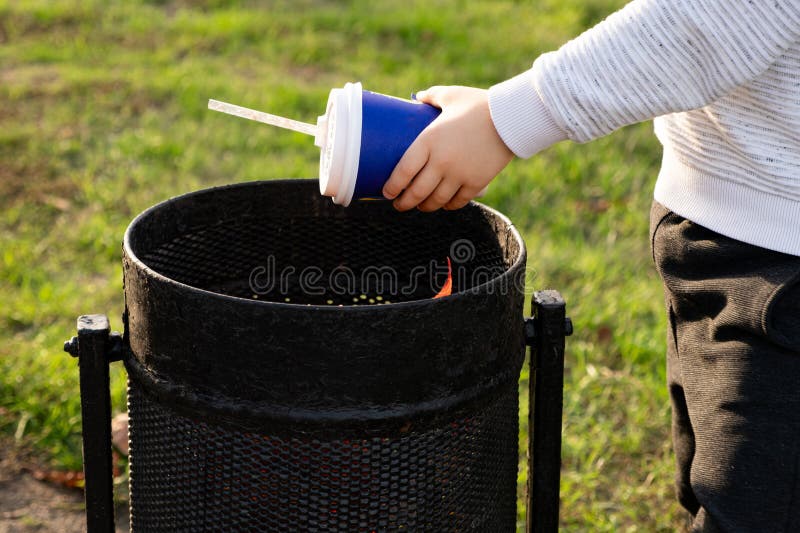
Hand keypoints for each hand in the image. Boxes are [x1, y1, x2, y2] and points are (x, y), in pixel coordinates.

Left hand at [383, 86, 513, 211]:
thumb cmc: (478, 104)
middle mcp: (441, 162)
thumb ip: (431, 96)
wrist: (511, 117)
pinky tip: (444, 204)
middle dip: (404, 203)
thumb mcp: (451, 95)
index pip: (403, 172)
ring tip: (420, 206)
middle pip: (416, 192)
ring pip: (436, 201)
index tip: (387, 193)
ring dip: (425, 207)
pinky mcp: (476, 183)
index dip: (392, 187)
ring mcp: (459, 175)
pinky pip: (457, 202)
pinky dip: (448, 206)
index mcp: (428, 141)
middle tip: (399, 205)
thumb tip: (417, 98)